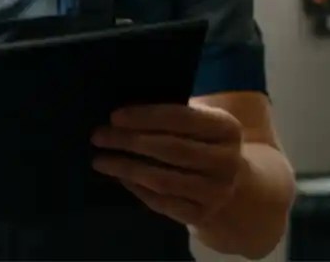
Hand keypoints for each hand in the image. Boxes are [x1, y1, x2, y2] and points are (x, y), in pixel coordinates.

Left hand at [91, 102, 244, 227]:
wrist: (231, 184)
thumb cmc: (201, 142)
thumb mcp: (199, 121)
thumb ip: (170, 114)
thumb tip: (121, 114)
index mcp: (226, 128)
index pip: (182, 118)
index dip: (146, 117)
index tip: (114, 116)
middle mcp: (227, 161)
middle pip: (170, 149)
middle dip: (129, 142)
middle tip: (99, 136)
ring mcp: (217, 191)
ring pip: (163, 179)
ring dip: (127, 168)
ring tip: (100, 159)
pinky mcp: (202, 215)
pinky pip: (162, 202)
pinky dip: (137, 189)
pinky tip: (119, 177)